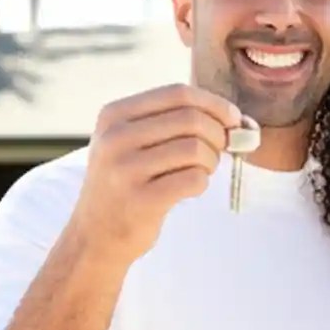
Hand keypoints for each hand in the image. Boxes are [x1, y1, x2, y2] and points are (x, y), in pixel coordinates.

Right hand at [69, 83, 241, 264]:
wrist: (94, 236)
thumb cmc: (126, 182)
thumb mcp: (130, 141)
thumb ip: (171, 121)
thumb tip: (234, 116)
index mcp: (114, 115)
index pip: (178, 93)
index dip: (214, 104)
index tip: (233, 119)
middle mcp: (115, 138)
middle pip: (191, 119)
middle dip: (218, 134)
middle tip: (221, 150)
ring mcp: (125, 170)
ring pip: (196, 149)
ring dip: (211, 161)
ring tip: (202, 171)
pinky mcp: (141, 200)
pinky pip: (194, 180)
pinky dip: (202, 183)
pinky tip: (189, 188)